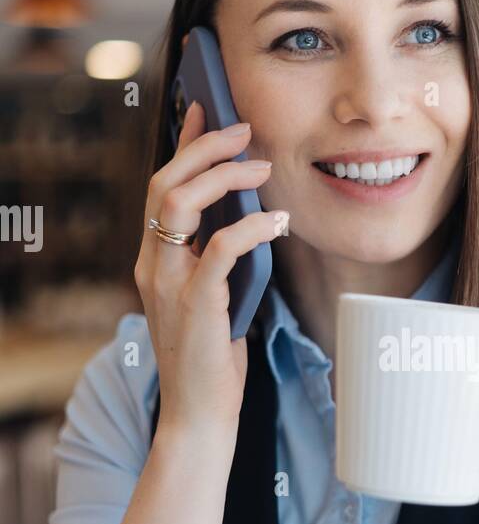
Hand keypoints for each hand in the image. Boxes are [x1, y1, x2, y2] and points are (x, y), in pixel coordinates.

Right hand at [134, 98, 281, 437]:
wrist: (199, 414)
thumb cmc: (212, 359)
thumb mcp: (214, 298)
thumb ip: (220, 260)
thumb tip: (255, 215)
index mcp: (155, 260)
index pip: (161, 187)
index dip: (183, 144)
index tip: (205, 110)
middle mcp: (154, 265)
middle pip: (164, 184)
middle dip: (205, 148)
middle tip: (244, 130)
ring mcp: (170, 283)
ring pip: (181, 204)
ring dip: (225, 177)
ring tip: (263, 169)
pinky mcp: (198, 304)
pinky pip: (222, 248)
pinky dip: (252, 227)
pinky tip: (278, 222)